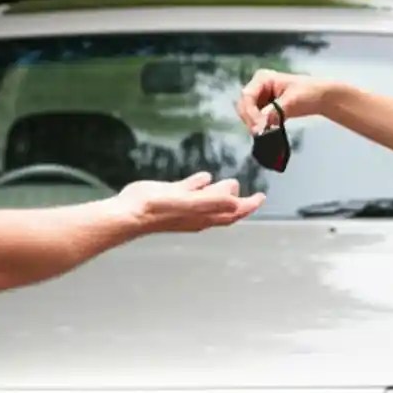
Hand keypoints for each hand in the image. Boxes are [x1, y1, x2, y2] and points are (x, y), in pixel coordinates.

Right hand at [118, 172, 263, 232]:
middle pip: (224, 208)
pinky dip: (201, 183)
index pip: (234, 212)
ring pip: (209, 199)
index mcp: (205, 215)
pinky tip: (204, 177)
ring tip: (229, 185)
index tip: (261, 196)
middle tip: (250, 193)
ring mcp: (185, 204)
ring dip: (221, 192)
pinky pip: (192, 188)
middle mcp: (198, 212)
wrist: (131, 212)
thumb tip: (236, 202)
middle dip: (238, 201)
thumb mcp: (190, 204)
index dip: (249, 205)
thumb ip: (213, 201)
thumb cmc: (159, 209)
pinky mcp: (172, 194)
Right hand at [236, 68, 332, 132]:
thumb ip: (275, 112)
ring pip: (249, 114)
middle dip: (251, 120)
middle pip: (244, 106)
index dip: (250, 112)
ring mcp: (261, 98)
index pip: (247, 96)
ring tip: (265, 134)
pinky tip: (268, 132)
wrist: (322, 97)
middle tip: (260, 134)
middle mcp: (259, 87)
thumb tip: (262, 125)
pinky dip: (261, 127)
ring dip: (255, 125)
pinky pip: (257, 119)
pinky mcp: (266, 109)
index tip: (258, 127)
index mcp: (263, 78)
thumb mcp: (292, 101)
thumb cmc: (310, 91)